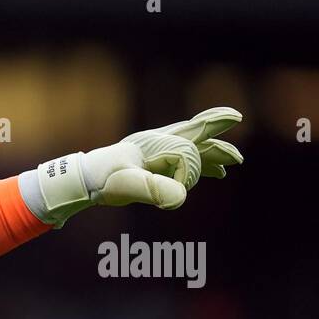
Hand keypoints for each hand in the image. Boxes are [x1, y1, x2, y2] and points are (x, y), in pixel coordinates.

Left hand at [21, 107, 243, 226]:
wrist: (83, 179)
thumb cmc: (103, 180)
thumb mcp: (129, 185)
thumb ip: (154, 189)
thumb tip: (179, 199)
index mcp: (157, 144)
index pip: (189, 151)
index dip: (194, 166)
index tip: (185, 183)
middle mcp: (159, 143)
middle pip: (195, 134)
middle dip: (216, 131)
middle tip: (235, 119)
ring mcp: (156, 152)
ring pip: (192, 149)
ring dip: (212, 155)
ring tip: (231, 164)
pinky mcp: (152, 163)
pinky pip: (182, 161)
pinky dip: (199, 166)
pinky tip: (213, 175)